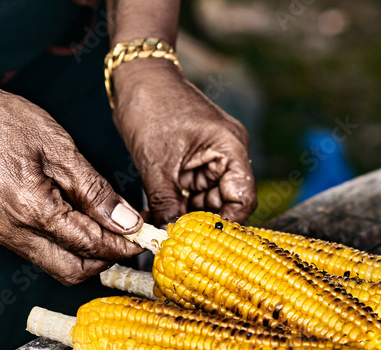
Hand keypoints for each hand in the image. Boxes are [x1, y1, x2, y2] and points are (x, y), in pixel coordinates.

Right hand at [0, 16, 143, 284]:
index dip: (124, 244)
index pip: (91, 245)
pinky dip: (68, 246)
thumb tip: (127, 221)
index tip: (147, 237)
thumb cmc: (3, 121)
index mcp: (32, 212)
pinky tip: (82, 222)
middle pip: (74, 271)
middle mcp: (15, 234)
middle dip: (106, 260)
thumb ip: (95, 191)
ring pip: (58, 266)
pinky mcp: (0, 230)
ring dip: (87, 255)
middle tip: (130, 238)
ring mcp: (4, 235)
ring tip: (110, 229)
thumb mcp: (60, 148)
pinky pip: (42, 252)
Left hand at [112, 59, 256, 225]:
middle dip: (203, 222)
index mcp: (230, 148)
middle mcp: (229, 153)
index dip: (226, 224)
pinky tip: (162, 214)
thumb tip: (169, 237)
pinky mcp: (198, 159)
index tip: (202, 242)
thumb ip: (166, 203)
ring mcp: (214, 156)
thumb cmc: (150, 106)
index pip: (243, 199)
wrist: (137, 77)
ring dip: (189, 215)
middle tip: (178, 239)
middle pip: (228, 202)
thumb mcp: (156, 163)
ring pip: (209, 200)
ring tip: (164, 228)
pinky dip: (181, 203)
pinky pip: (196, 189)